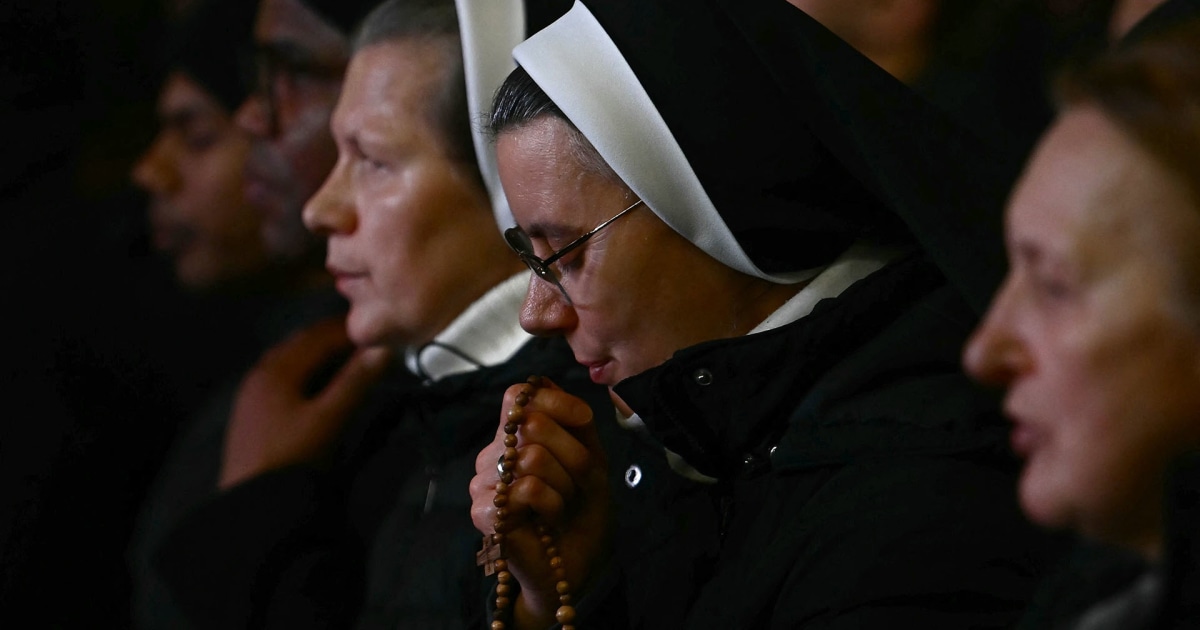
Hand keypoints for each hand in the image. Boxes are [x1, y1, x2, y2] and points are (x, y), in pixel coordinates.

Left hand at [218, 317, 390, 488]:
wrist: (250, 507)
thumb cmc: (292, 460)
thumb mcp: (329, 421)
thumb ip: (355, 382)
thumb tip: (383, 348)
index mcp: (277, 369)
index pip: (319, 335)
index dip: (351, 330)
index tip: (380, 329)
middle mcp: (260, 372)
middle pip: (302, 342)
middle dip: (335, 338)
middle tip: (369, 342)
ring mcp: (252, 391)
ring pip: (291, 358)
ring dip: (320, 354)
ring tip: (350, 360)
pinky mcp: (252, 411)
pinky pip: (283, 376)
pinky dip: (306, 371)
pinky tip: (320, 384)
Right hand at [469, 379, 611, 628]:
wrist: (578, 561)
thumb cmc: (581, 508)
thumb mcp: (591, 457)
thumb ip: (574, 420)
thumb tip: (544, 382)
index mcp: (514, 435)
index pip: (519, 394)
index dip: (555, 400)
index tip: (583, 419)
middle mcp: (493, 453)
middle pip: (533, 423)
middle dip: (573, 454)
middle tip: (576, 483)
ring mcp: (483, 482)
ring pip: (533, 456)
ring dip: (565, 484)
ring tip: (561, 504)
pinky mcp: (484, 512)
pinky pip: (526, 489)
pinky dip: (552, 504)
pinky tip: (548, 520)